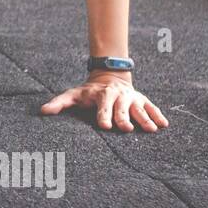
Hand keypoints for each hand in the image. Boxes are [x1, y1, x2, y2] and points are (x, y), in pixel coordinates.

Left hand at [41, 71, 167, 132]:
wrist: (108, 78)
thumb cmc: (88, 92)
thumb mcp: (73, 94)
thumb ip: (59, 103)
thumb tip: (43, 111)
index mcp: (102, 95)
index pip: (102, 106)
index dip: (103, 115)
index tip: (104, 126)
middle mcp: (118, 95)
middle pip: (121, 107)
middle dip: (123, 117)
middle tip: (126, 129)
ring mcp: (132, 98)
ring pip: (139, 108)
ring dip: (145, 118)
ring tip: (151, 129)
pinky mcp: (142, 100)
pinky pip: (152, 107)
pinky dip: (158, 115)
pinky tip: (164, 125)